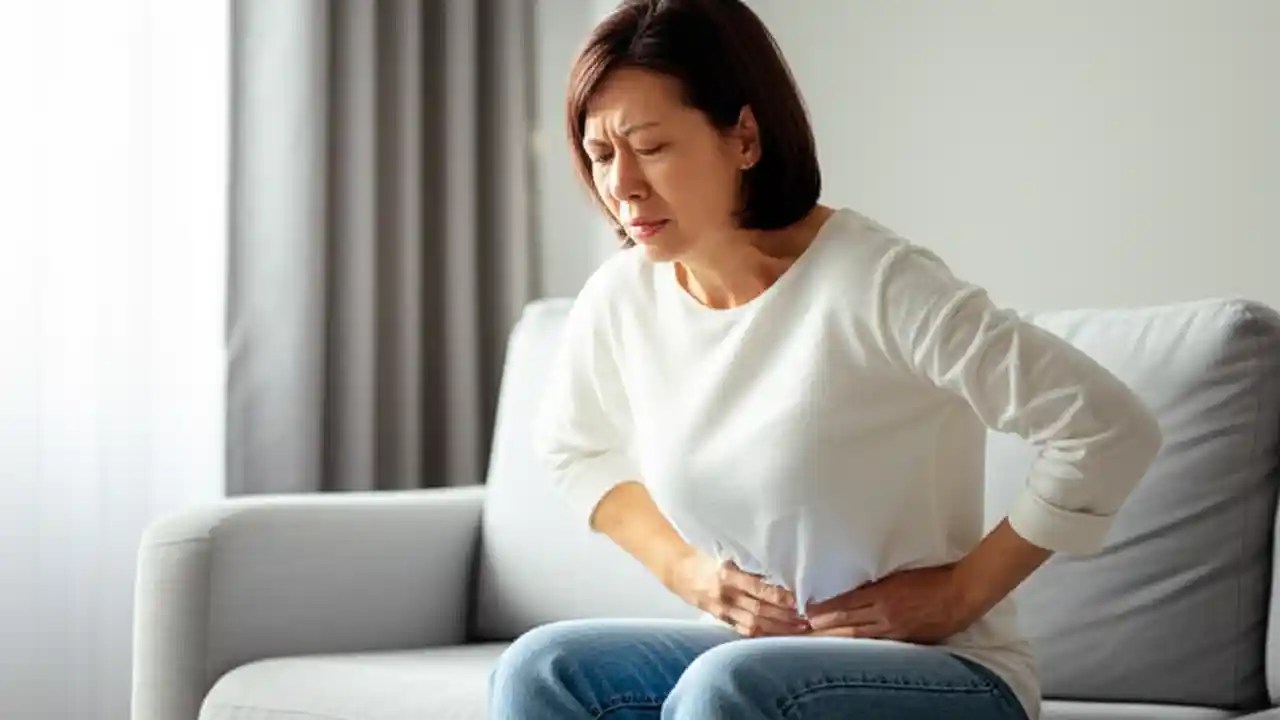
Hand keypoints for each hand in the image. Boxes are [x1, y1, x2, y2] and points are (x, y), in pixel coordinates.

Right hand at [666, 551, 811, 637]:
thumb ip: (748, 562)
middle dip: (784, 616)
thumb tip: (780, 568)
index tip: (798, 600)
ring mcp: (722, 609)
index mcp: (727, 574)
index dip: (778, 596)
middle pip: (759, 609)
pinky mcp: (719, 618)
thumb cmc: (707, 556)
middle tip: (807, 619)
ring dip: (778, 628)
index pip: (757, 588)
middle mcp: (725, 594)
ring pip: (754, 623)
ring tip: (799, 629)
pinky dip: (762, 633)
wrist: (679, 570)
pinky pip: (742, 629)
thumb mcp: (726, 552)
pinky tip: (778, 635)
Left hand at [802, 564, 976, 643]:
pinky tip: (851, 647)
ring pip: (860, 637)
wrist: (962, 594)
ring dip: (839, 638)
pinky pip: (879, 644)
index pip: (846, 605)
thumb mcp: (900, 573)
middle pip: (848, 625)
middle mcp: (886, 616)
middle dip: (826, 627)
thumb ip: (878, 583)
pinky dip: (862, 645)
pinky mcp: (907, 641)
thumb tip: (857, 589)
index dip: (826, 610)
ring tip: (821, 638)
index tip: (809, 611)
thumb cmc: (933, 577)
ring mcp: (896, 631)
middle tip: (807, 629)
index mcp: (883, 596)